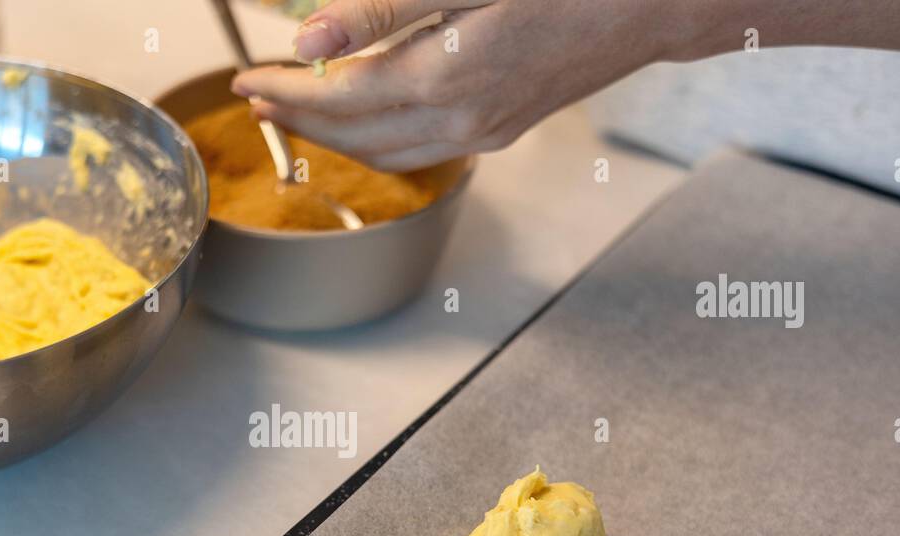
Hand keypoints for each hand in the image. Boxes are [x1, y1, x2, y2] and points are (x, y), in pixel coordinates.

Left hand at [232, 0, 684, 170]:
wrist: (653, 0)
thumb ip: (381, 8)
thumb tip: (308, 40)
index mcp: (446, 77)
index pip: (337, 100)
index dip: (285, 93)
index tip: (246, 79)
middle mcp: (461, 120)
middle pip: (353, 139)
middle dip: (298, 121)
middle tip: (259, 99)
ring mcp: (484, 133)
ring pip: (384, 155)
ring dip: (333, 139)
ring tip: (297, 113)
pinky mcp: (502, 132)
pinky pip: (419, 153)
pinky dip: (376, 142)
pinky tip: (364, 120)